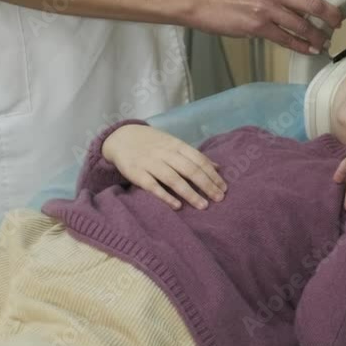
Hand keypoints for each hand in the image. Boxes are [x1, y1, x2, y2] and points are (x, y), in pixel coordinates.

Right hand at [102, 124, 225, 209]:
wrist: (121, 138)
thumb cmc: (153, 144)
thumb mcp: (174, 144)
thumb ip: (194, 156)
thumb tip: (218, 167)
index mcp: (176, 145)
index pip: (199, 160)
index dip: (212, 174)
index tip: (223, 188)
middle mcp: (165, 153)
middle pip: (189, 170)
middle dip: (206, 185)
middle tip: (219, 199)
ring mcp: (150, 163)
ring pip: (173, 179)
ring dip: (190, 193)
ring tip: (203, 205)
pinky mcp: (136, 174)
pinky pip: (153, 186)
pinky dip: (165, 196)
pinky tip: (178, 206)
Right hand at [189, 0, 345, 54]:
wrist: (202, 0)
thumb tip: (304, 0)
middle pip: (315, 2)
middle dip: (332, 15)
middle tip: (339, 23)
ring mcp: (267, 8)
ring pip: (303, 24)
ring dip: (318, 36)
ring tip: (325, 42)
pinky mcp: (258, 26)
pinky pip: (286, 39)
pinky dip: (301, 46)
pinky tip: (309, 50)